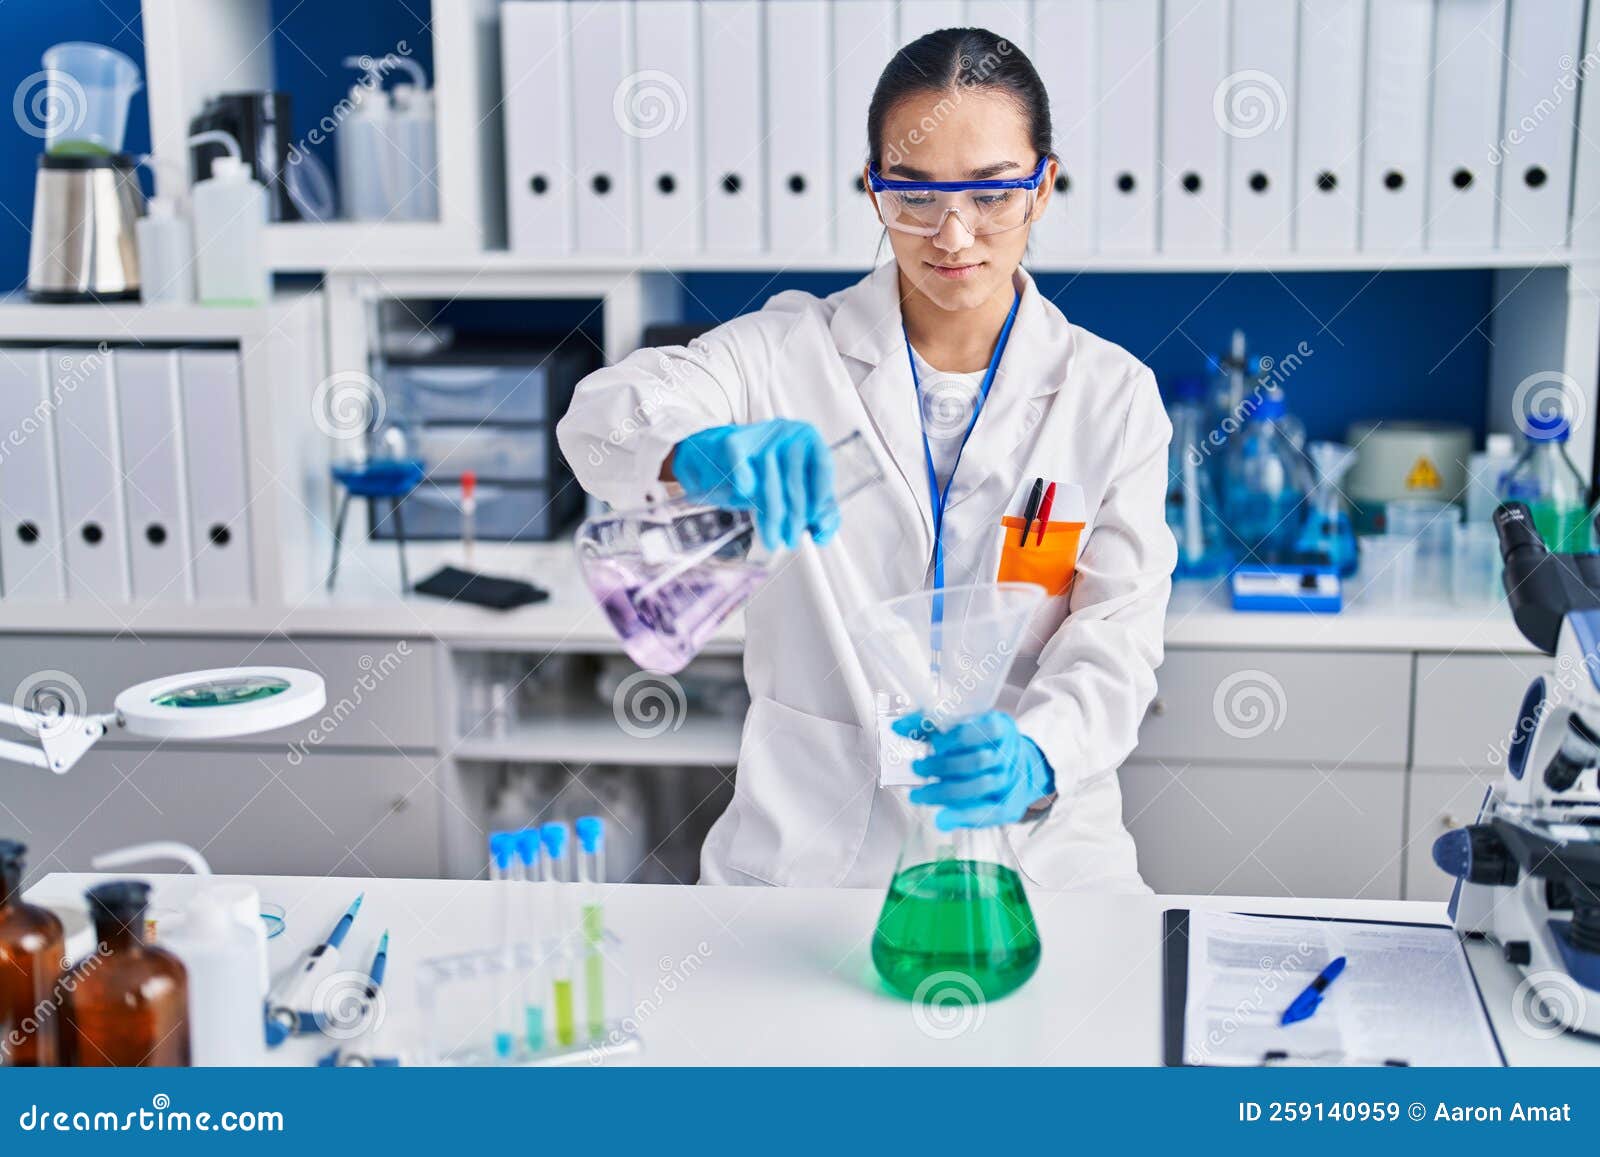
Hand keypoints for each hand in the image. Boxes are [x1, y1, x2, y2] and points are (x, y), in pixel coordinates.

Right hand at [671, 420, 838, 550]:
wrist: (718, 456)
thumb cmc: (763, 473)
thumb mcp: (796, 489)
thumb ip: (817, 509)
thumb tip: (822, 531)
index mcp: (808, 437)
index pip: (823, 465)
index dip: (820, 497)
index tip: (815, 521)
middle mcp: (786, 430)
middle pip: (795, 479)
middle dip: (794, 516)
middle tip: (792, 539)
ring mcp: (760, 434)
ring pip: (769, 481)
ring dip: (772, 516)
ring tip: (773, 539)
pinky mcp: (733, 441)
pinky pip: (740, 464)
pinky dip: (743, 480)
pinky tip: (747, 495)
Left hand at [893, 710, 1054, 829]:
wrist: (1022, 769)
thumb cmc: (983, 745)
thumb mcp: (964, 727)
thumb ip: (933, 726)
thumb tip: (898, 726)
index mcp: (999, 726)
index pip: (981, 729)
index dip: (955, 738)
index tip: (932, 743)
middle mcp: (1007, 754)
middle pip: (976, 761)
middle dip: (942, 767)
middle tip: (917, 768)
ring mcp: (1009, 780)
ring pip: (979, 787)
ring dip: (944, 792)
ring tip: (919, 794)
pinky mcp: (1008, 805)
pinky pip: (987, 813)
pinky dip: (962, 816)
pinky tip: (942, 819)